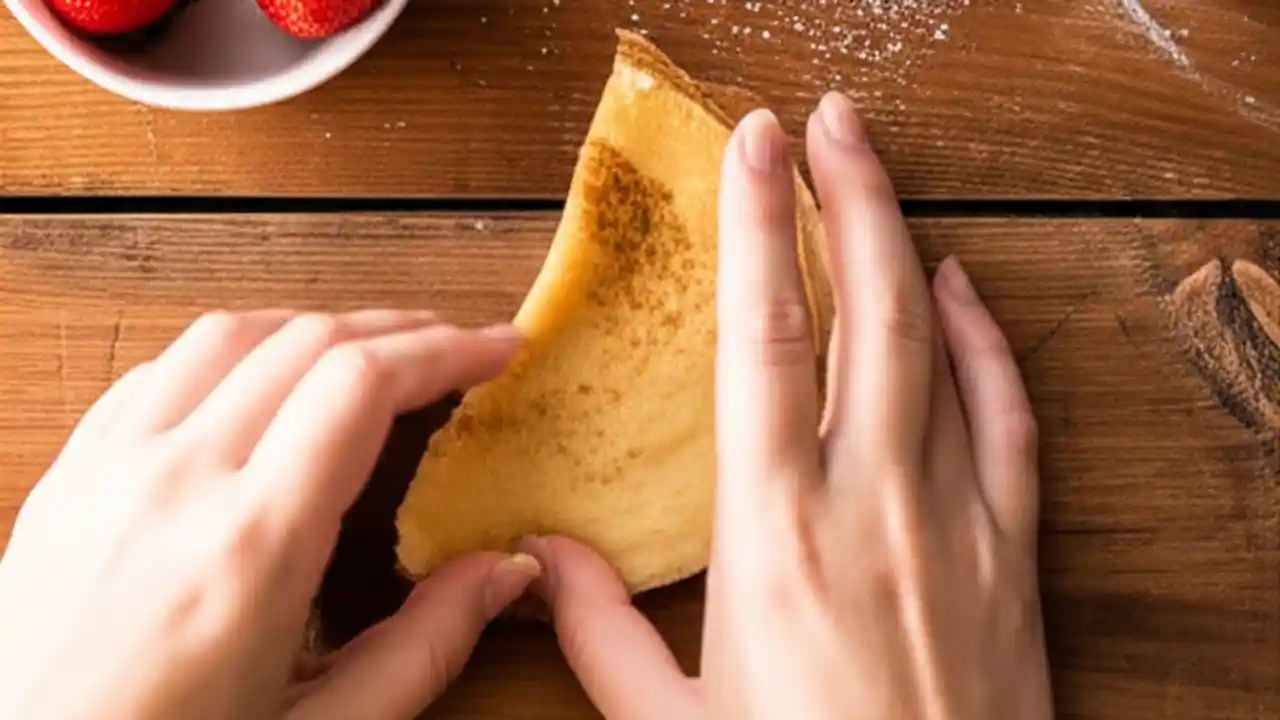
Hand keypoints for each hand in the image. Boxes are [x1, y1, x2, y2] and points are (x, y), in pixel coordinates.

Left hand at [0, 311, 541, 719]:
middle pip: (306, 341)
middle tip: (454, 344)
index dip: (445, 350)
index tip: (495, 348)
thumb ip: (424, 646)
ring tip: (368, 347)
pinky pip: (155, 374)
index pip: (361, 385)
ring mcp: (108, 471)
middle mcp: (174, 484)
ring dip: (314, 325)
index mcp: (250, 547)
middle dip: (399, 330)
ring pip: (228, 335)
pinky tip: (258, 383)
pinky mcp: (67, 479)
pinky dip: (229, 355)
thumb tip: (503, 572)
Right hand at [521, 93, 1053, 717]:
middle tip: (826, 122)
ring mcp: (956, 522)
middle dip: (847, 197)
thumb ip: (600, 634)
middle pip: (867, 311)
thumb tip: (543, 561)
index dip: (757, 230)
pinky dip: (988, 342)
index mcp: (774, 534)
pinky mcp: (1015, 554)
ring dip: (906, 246)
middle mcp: (871, 504)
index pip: (764, 341)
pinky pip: (1009, 419)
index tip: (753, 150)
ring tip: (876, 174)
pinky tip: (962, 291)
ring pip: (940, 347)